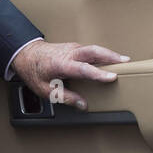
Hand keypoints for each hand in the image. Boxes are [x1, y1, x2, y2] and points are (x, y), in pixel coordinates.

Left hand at [10, 40, 128, 110]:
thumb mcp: (45, 90)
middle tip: (126, 62)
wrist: (26, 53)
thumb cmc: (34, 71)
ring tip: (124, 61)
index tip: (112, 77)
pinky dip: (103, 54)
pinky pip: (91, 50)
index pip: (83, 68)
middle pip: (94, 51)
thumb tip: (83, 105)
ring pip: (94, 49)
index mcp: (61, 64)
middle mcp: (69, 53)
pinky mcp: (75, 48)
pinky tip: (110, 60)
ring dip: (109, 54)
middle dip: (111, 56)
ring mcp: (73, 48)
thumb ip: (66, 97)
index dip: (99, 73)